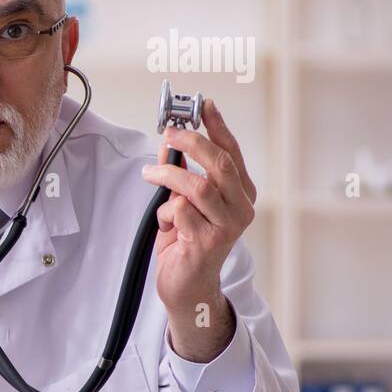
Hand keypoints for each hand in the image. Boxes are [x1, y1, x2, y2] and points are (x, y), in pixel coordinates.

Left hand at [140, 99, 256, 361]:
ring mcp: (228, 226)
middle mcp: (241, 207)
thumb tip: (169, 143)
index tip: (203, 105)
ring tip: (149, 174)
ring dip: (168, 175)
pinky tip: (166, 223)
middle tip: (168, 134)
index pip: (232, 152)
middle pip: (220, 164)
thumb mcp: (183, 201)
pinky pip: (181, 212)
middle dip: (192, 142)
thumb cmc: (186, 241)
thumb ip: (181, 174)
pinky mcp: (209, 242)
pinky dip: (166, 212)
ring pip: (197, 186)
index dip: (218, 126)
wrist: (186, 286)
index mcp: (240, 193)